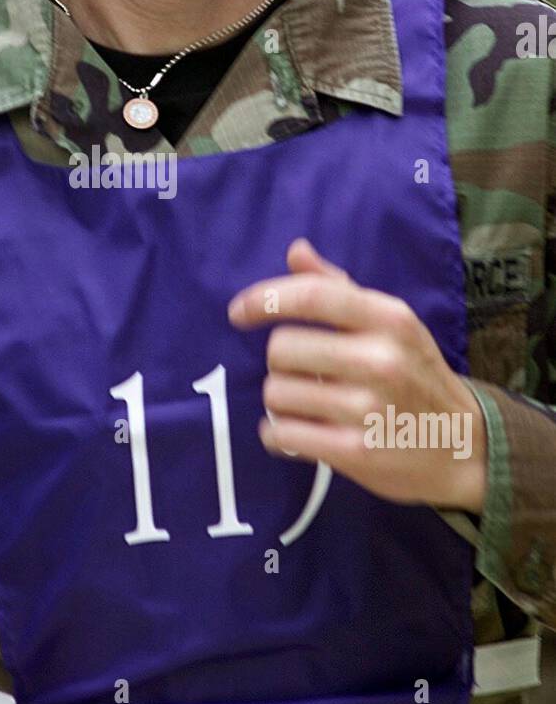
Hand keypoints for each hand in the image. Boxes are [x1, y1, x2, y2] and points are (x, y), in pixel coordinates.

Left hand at [227, 237, 486, 512]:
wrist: (465, 446)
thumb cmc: (416, 376)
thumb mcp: (391, 325)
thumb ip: (338, 288)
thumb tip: (295, 251)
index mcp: (389, 318)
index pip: (312, 296)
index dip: (264, 300)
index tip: (238, 313)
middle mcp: (381, 359)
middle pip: (282, 348)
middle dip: (280, 362)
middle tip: (302, 373)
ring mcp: (368, 408)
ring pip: (277, 393)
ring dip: (280, 400)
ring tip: (306, 405)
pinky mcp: (355, 452)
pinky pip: (282, 434)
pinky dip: (277, 434)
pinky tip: (295, 432)